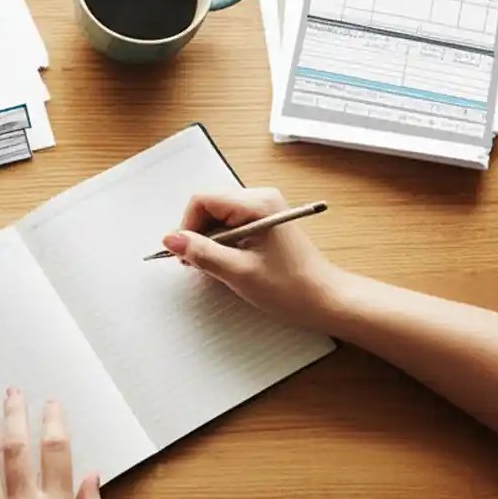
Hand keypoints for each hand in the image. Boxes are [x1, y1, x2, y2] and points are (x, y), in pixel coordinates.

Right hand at [160, 188, 344, 331]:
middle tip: (199, 263)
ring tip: (217, 266)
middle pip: (209, 206)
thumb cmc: (291, 288)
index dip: (187, 227)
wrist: (326, 299)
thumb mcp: (238, 272)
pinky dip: (223, 242)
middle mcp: (261, 198)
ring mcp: (265, 209)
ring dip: (210, 240)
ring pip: (218, 216)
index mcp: (257, 204)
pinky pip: (231, 223)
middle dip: (197, 234)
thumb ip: (201, 253)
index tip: (186, 253)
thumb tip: (171, 239)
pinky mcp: (265, 221)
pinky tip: (230, 262)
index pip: (202, 200)